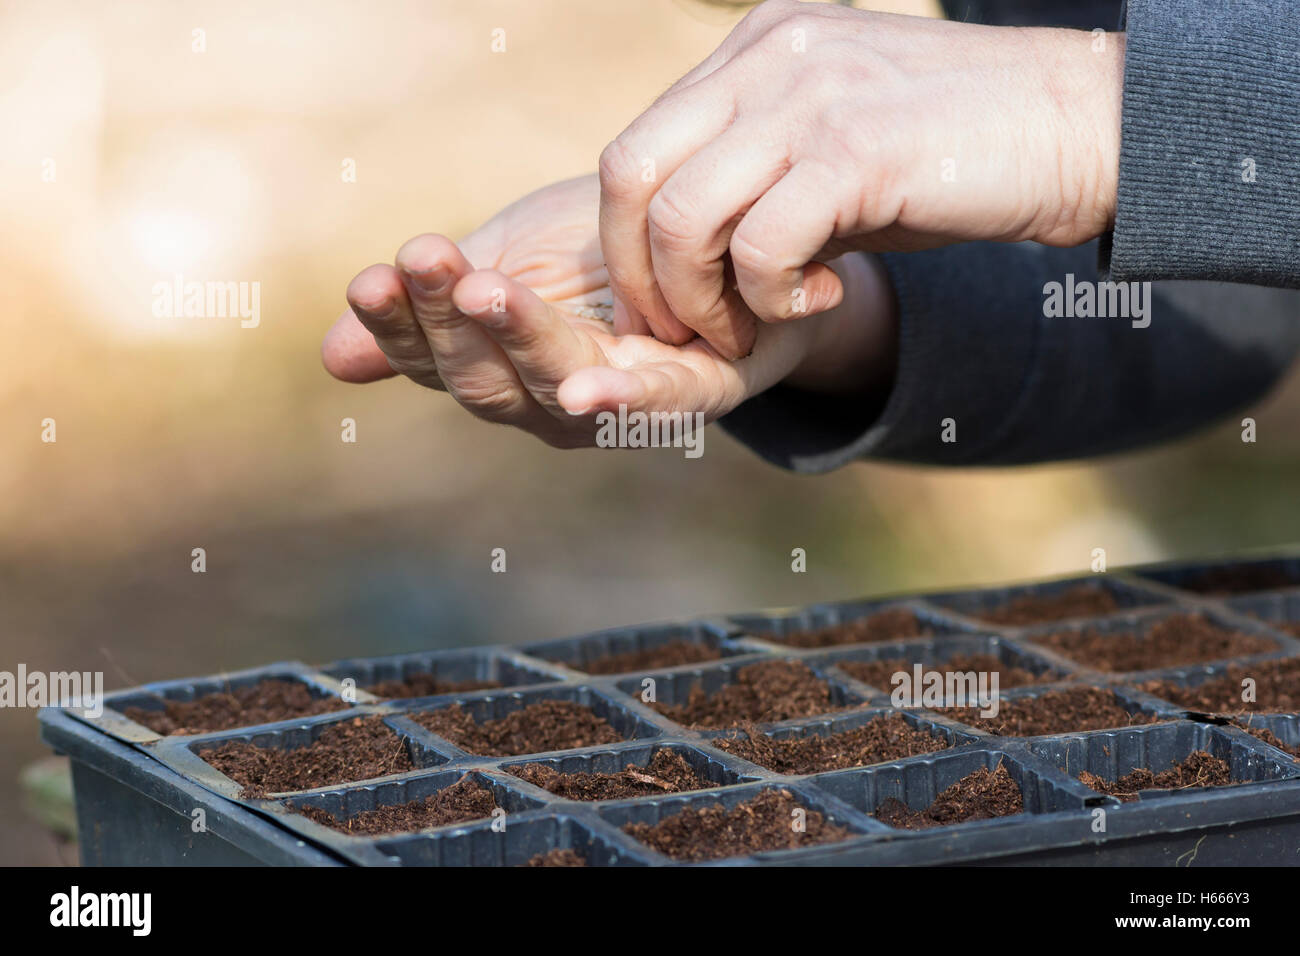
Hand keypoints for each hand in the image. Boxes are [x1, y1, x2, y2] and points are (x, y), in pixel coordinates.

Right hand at [321, 174, 896, 448]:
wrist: (722, 240)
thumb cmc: (609, 256)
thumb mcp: (515, 262)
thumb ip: (443, 304)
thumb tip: (330, 357)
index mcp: (502, 367)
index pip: (432, 355)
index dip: (400, 325)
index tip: (369, 279)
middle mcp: (553, 401)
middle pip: (484, 377)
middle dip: (448, 320)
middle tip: (422, 261)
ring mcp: (621, 407)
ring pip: (557, 385)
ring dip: (519, 341)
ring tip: (484, 292)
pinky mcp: (699, 394)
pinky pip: (658, 403)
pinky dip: (623, 397)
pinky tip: (587, 387)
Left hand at [598, 0, 1122, 357]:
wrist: (1081, 125)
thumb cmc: (956, 152)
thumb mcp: (834, 150)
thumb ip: (757, 176)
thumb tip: (686, 253)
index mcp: (754, 48)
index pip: (634, 150)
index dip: (628, 246)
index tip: (665, 307)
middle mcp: (768, 56)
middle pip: (629, 179)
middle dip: (644, 279)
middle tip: (687, 334)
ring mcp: (809, 96)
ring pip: (682, 219)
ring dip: (703, 303)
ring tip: (753, 328)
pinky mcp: (856, 149)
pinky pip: (758, 248)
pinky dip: (771, 300)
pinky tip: (823, 299)